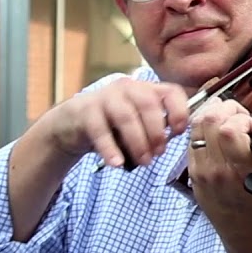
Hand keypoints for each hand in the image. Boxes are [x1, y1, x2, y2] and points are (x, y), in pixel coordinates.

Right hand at [46, 77, 189, 167]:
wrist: (72, 124)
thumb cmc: (113, 125)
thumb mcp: (138, 123)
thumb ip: (157, 127)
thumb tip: (178, 140)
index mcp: (147, 89)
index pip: (171, 92)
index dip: (180, 111)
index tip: (178, 132)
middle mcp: (128, 88)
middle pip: (148, 104)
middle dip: (157, 132)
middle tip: (158, 153)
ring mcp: (105, 97)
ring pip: (126, 117)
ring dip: (138, 142)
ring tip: (143, 161)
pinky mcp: (85, 110)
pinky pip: (100, 130)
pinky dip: (110, 149)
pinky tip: (117, 164)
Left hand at [186, 98, 251, 236]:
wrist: (251, 237)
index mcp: (242, 171)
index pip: (229, 128)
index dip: (243, 118)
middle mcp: (216, 171)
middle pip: (207, 121)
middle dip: (226, 109)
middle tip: (239, 116)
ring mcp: (201, 174)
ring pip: (195, 128)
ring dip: (212, 117)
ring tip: (228, 121)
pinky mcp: (193, 178)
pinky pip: (191, 144)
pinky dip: (203, 132)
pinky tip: (218, 136)